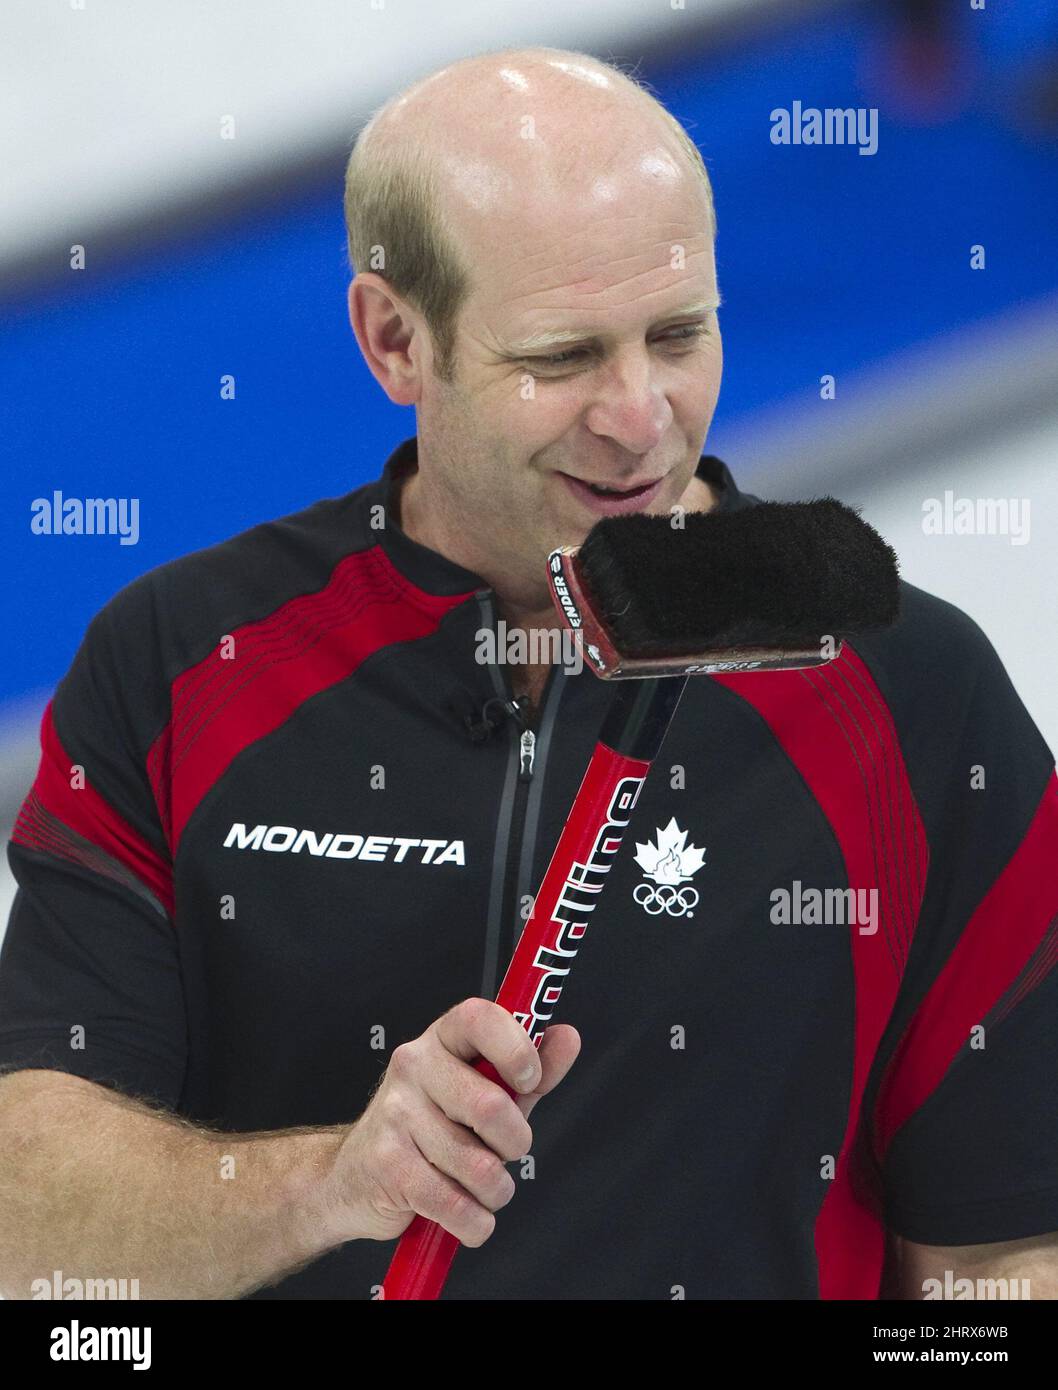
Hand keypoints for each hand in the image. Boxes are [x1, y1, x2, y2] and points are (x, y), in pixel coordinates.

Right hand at [325, 997, 579, 1245]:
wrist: (353, 1177)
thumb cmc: (432, 1127)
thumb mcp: (487, 1090)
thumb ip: (533, 1068)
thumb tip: (567, 1038)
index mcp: (442, 1039)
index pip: (480, 1018)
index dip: (516, 1047)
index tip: (529, 1079)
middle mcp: (413, 1066)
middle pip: (490, 1106)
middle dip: (515, 1143)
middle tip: (506, 1151)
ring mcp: (395, 1114)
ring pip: (478, 1165)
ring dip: (495, 1190)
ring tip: (482, 1185)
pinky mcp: (387, 1163)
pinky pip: (454, 1204)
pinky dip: (474, 1222)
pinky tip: (466, 1212)